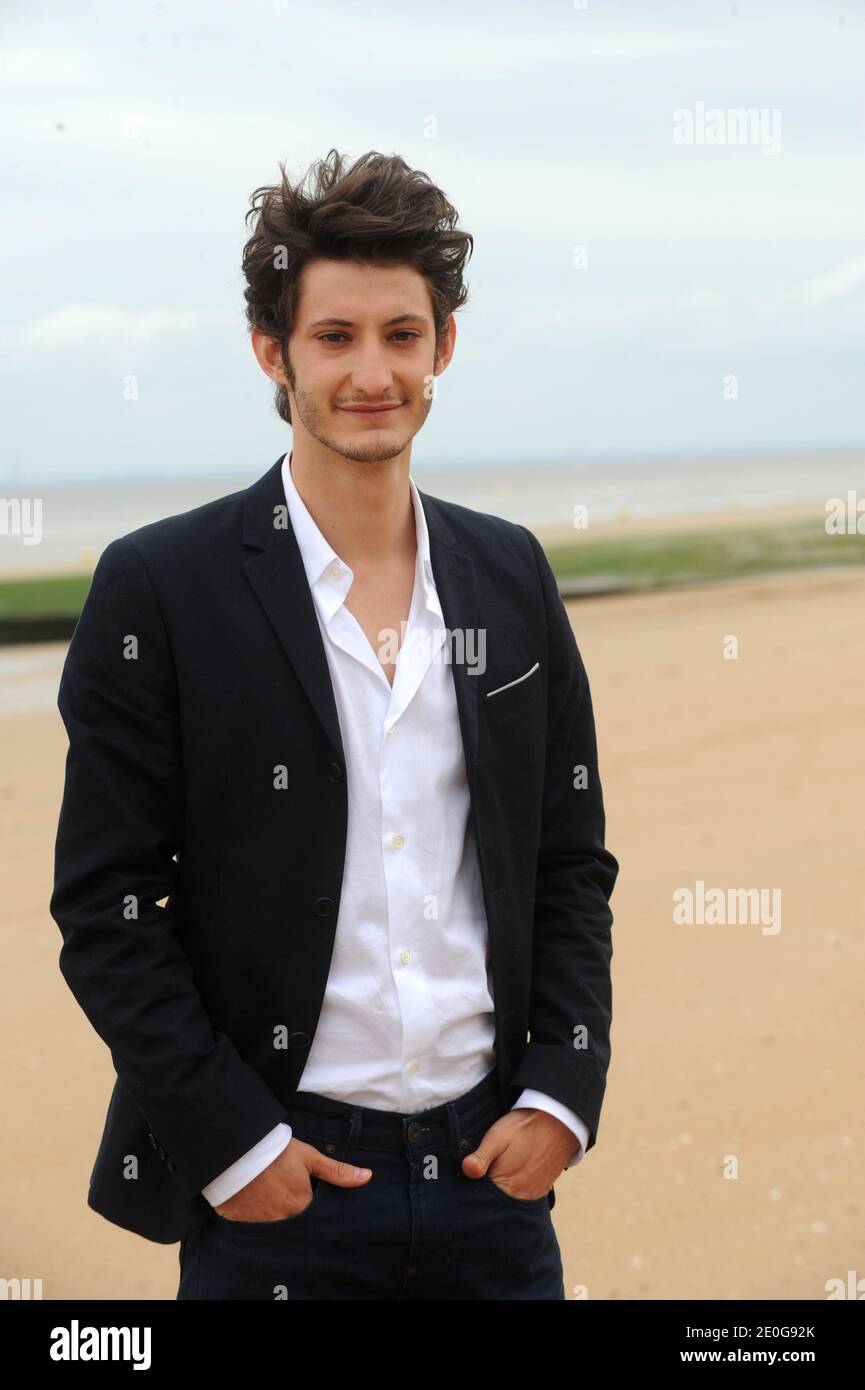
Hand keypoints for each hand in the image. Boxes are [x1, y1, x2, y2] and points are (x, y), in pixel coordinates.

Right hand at [215, 1138, 371, 1222]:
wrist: (237, 1149)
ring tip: (272, 1203)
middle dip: (296, 1218)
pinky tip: (255, 1207)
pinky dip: (256, 1220)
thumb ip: (337, 1172)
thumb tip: (367, 1177)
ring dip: (276, 1218)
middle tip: (288, 1201)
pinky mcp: (241, 1223)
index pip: (315, 1219)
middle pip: (295, 1226)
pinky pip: (253, 1228)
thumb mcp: (309, 1157)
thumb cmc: (276, 1152)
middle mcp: (283, 1221)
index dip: (314, 1210)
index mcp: (301, 1206)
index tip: (309, 1200)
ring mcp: (260, 1224)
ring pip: (275, 1227)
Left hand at [461, 1109, 576, 1198]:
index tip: (463, 1185)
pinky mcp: (541, 1191)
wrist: (558, 1122)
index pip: (480, 1200)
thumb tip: (466, 1171)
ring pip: (508, 1205)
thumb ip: (482, 1156)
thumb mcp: (498, 1136)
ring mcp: (531, 1196)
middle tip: (477, 1180)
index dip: (470, 1193)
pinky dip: (512, 1195)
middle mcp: (519, 1196)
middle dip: (483, 1198)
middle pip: (494, 1206)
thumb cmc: (524, 1128)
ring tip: (492, 1179)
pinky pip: (522, 1201)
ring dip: (498, 1197)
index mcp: (504, 1184)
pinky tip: (507, 1182)